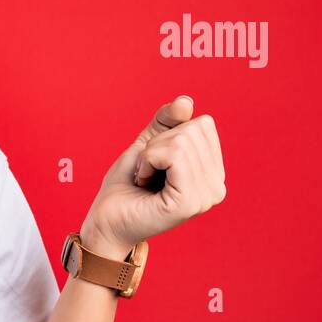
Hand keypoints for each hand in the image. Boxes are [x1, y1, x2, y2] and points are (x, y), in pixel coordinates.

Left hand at [79, 95, 225, 257]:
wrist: (105, 219)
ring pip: (182, 142)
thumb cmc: (125, 185)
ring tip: (144, 179)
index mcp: (213, 173)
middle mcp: (216, 186)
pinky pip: (173, 155)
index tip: (154, 162)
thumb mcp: (148, 144)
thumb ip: (167, 121)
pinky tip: (143, 183)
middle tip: (146, 172)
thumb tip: (186, 101)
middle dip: (158, 145)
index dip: (168, 135)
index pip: (202, 124)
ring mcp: (206, 196)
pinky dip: (148, 162)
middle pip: (192, 130)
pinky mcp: (189, 202)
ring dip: (150, 155)